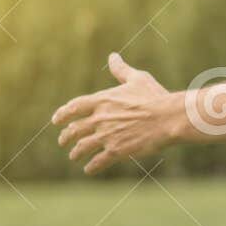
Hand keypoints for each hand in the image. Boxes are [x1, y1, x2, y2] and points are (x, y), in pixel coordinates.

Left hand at [51, 53, 180, 174]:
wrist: (169, 117)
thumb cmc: (155, 97)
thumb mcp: (137, 79)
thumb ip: (121, 70)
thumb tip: (113, 56)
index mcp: (102, 100)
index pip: (74, 108)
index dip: (62, 115)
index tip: (56, 121)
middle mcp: (99, 118)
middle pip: (75, 129)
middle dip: (66, 137)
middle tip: (63, 141)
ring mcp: (107, 136)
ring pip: (83, 147)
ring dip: (76, 153)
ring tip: (74, 156)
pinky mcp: (117, 151)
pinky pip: (98, 161)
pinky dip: (92, 167)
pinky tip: (89, 169)